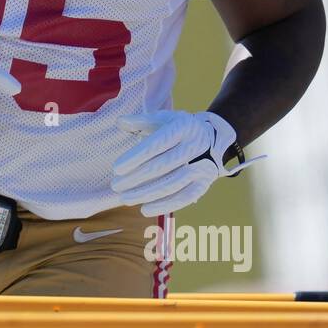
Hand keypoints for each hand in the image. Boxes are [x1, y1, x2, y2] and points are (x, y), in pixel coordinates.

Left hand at [109, 110, 263, 215]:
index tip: (116, 168)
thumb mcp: (163, 119)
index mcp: (182, 127)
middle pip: (162, 166)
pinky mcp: (204, 183)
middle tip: (116, 186)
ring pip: (172, 184)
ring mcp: (202, 165)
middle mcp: (194, 146)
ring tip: (125, 199)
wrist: (212, 139)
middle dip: (136, 178)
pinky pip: (184, 197)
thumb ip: (140, 121)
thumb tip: (120, 122)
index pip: (156, 144)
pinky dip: (165, 205)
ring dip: (146, 194)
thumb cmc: (178, 129)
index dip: (136, 157)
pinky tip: (146, 209)